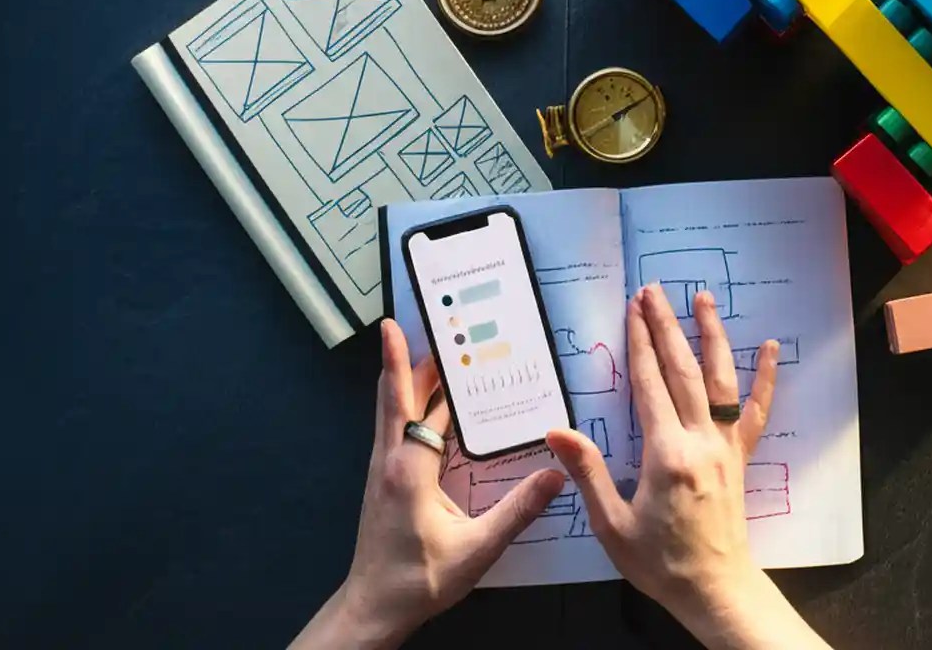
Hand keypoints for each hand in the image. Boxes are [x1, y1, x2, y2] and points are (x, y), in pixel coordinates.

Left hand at [292, 320, 565, 648]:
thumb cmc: (419, 581)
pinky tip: (435, 403)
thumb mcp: (477, 549)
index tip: (396, 325)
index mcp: (408, 470)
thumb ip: (518, 510)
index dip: (405, 363)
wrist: (375, 607)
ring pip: (392, 409)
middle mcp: (390, 459)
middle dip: (415, 357)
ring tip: (438, 349)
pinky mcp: (385, 478)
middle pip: (397, 395)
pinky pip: (397, 427)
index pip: (407, 403)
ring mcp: (383, 468)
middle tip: (437, 323)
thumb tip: (556, 474)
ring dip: (411, 378)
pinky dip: (412, 404)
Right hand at [547, 286, 829, 649]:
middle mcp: (701, 442)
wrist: (715, 590)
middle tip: (654, 291)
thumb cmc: (660, 563)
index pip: (650, 385)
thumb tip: (557, 432)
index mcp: (666, 455)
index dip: (640, 344)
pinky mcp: (740, 460)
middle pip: (683, 371)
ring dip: (711, 336)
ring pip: (721, 380)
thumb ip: (588, 472)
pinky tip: (771, 350)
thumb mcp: (611, 524)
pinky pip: (757, 413)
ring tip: (703, 299)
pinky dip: (765, 379)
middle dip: (666, 327)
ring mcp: (726, 448)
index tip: (633, 310)